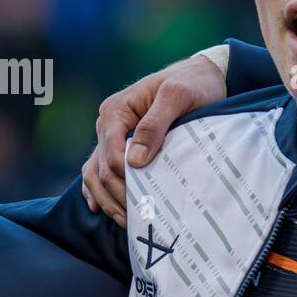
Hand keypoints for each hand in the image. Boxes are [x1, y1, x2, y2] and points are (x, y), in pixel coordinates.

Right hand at [81, 54, 227, 226]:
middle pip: (101, 169)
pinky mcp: (119, 146)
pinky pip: (98, 172)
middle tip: (142, 218)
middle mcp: (107, 124)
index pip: (111, 155)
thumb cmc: (193, 83)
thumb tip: (134, 161)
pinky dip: (99, 192)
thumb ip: (156, 124)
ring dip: (107, 200)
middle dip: (117, 196)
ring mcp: (110, 137)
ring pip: (95, 174)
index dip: (125, 180)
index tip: (148, 200)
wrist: (201, 75)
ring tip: (127, 221)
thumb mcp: (178, 96)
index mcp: (115, 110)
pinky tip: (102, 210)